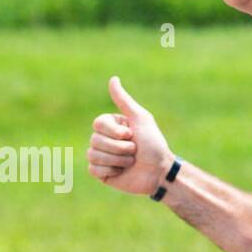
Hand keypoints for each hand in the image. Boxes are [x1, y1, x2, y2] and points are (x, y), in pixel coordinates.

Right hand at [87, 76, 173, 195]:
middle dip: (119, 148)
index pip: (98, 123)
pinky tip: (121, 172)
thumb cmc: (153, 144)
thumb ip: (123, 100)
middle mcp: (105, 139)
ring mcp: (102, 156)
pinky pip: (93, 169)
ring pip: (93, 154)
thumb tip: (113, 78)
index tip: (131, 135)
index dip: (114, 132)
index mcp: (112, 126)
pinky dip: (110, 170)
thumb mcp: (140, 118)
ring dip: (117, 159)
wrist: (159, 172)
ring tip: (131, 162)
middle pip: (95, 139)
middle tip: (134, 151)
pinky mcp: (101, 173)